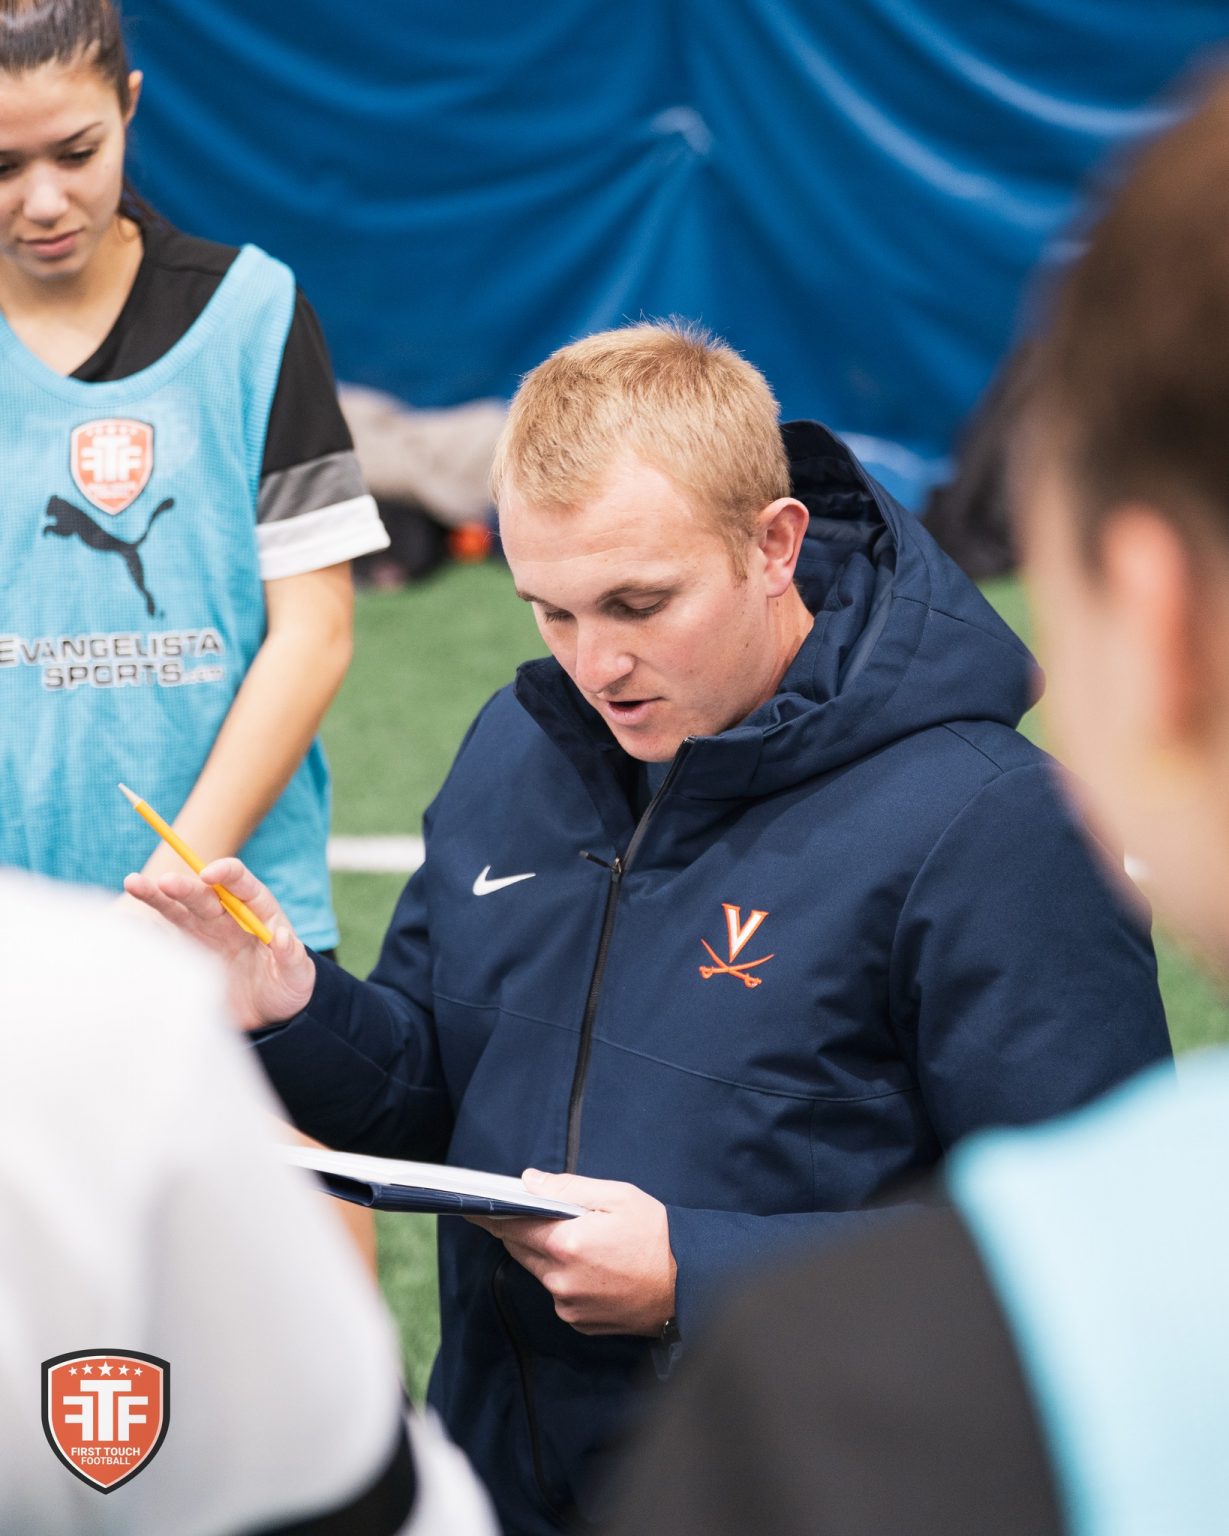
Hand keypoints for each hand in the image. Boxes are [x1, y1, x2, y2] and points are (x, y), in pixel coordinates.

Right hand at [123, 856, 315, 1028]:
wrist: (267, 1014)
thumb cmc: (287, 986)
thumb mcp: (299, 976)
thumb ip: (294, 957)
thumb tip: (283, 937)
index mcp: (259, 911)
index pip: (243, 884)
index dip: (227, 874)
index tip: (210, 874)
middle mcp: (227, 916)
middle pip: (204, 895)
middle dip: (185, 887)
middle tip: (165, 882)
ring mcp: (203, 933)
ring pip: (177, 909)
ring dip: (156, 896)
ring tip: (132, 882)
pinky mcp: (186, 953)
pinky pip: (164, 938)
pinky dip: (145, 929)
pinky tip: (124, 922)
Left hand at [469, 1171, 676, 1336]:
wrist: (690, 1285)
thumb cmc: (657, 1235)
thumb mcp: (617, 1197)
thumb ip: (567, 1188)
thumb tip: (529, 1182)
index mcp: (566, 1244)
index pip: (512, 1227)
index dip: (492, 1214)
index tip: (474, 1206)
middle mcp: (561, 1280)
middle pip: (521, 1250)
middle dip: (523, 1231)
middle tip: (535, 1214)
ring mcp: (569, 1306)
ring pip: (540, 1273)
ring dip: (547, 1255)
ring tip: (579, 1240)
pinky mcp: (580, 1323)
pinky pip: (559, 1294)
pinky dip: (565, 1278)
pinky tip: (593, 1267)